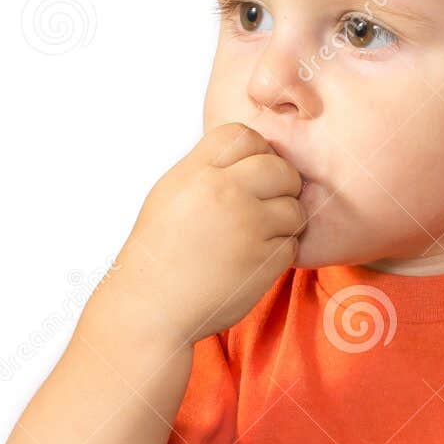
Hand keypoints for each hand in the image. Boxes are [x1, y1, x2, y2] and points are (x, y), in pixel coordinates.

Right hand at [112, 122, 305, 344]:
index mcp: (196, 173)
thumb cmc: (161, 252)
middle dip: (283, 186)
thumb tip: (254, 153)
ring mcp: (247, 225)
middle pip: (280, 168)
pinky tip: (251, 262)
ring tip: (257, 237)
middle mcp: (223, 192)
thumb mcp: (172, 195)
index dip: (257, 151)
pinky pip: (291, 245)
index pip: (244, 135)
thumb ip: (209, 170)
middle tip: (269, 205)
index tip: (253, 173)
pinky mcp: (263, 259)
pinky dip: (279, 254)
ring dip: (285, 223)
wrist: (150, 308)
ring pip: (294, 208)